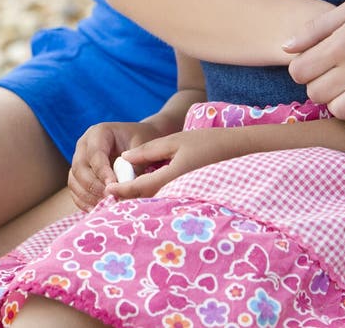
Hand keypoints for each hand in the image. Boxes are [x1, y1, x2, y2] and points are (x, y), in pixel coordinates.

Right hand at [68, 121, 160, 210]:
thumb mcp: (143, 150)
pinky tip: (98, 210)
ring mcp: (79, 159)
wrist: (139, 140)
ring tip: (106, 207)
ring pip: (74, 181)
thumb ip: (134, 167)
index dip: (102, 173)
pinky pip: (75, 190)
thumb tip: (125, 188)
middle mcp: (84, 145)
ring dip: (88, 197)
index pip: (95, 154)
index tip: (114, 188)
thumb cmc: (142, 142)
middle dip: (94, 187)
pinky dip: (84, 202)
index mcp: (99, 133)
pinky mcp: (79, 175)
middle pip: (79, 168)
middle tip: (111, 199)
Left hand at [105, 128, 242, 199]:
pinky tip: (144, 192)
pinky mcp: (189, 198)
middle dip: (127, 199)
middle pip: (144, 200)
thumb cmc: (206, 142)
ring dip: (138, 200)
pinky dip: (152, 198)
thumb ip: (149, 150)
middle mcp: (176, 193)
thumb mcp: (175, 141)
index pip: (139, 188)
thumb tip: (125, 157)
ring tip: (121, 196)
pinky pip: (166, 201)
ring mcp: (184, 198)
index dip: (121, 190)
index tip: (106, 190)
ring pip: (155, 202)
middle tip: (108, 196)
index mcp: (171, 178)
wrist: (237, 152)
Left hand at [285, 0, 344, 134]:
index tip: (312, 65)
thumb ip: (315, 29)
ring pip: (339, 111)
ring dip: (338, 103)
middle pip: (316, 93)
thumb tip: (286, 48)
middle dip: (318, 85)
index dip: (301, 69)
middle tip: (331, 77)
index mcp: (342, 43)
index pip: (299, 72)